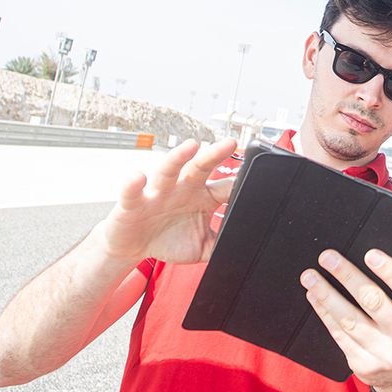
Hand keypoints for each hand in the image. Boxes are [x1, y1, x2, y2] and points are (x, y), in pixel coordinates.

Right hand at [97, 138, 236, 263]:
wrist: (134, 246)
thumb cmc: (170, 241)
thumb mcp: (203, 247)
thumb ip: (223, 245)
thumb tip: (245, 248)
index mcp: (204, 198)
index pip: (226, 186)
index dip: (241, 182)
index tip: (257, 174)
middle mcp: (183, 189)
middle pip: (201, 167)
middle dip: (215, 154)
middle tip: (230, 142)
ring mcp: (159, 193)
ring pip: (169, 170)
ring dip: (179, 157)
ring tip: (191, 146)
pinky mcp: (134, 202)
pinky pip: (134, 192)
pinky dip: (134, 184)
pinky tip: (139, 177)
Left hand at [301, 248, 391, 391]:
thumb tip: (373, 258)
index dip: (391, 272)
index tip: (370, 255)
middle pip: (373, 302)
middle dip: (347, 276)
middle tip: (327, 257)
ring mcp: (385, 354)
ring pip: (350, 319)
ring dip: (326, 295)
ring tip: (310, 277)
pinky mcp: (364, 365)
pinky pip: (339, 335)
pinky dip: (325, 314)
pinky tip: (315, 298)